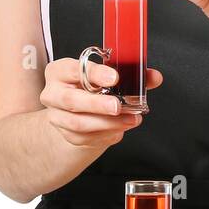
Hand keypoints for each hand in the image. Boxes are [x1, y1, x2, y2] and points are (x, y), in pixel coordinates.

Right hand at [40, 58, 162, 148]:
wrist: (80, 108)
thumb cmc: (93, 86)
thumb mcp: (107, 75)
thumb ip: (131, 74)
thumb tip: (155, 77)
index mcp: (60, 71)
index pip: (74, 70)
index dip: (95, 74)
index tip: (114, 78)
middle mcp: (53, 93)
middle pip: (71, 100)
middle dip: (97, 104)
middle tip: (118, 106)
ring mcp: (57, 116)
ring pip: (79, 123)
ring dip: (108, 123)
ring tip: (130, 119)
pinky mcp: (66, 134)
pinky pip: (86, 138)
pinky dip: (106, 134)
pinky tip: (121, 129)